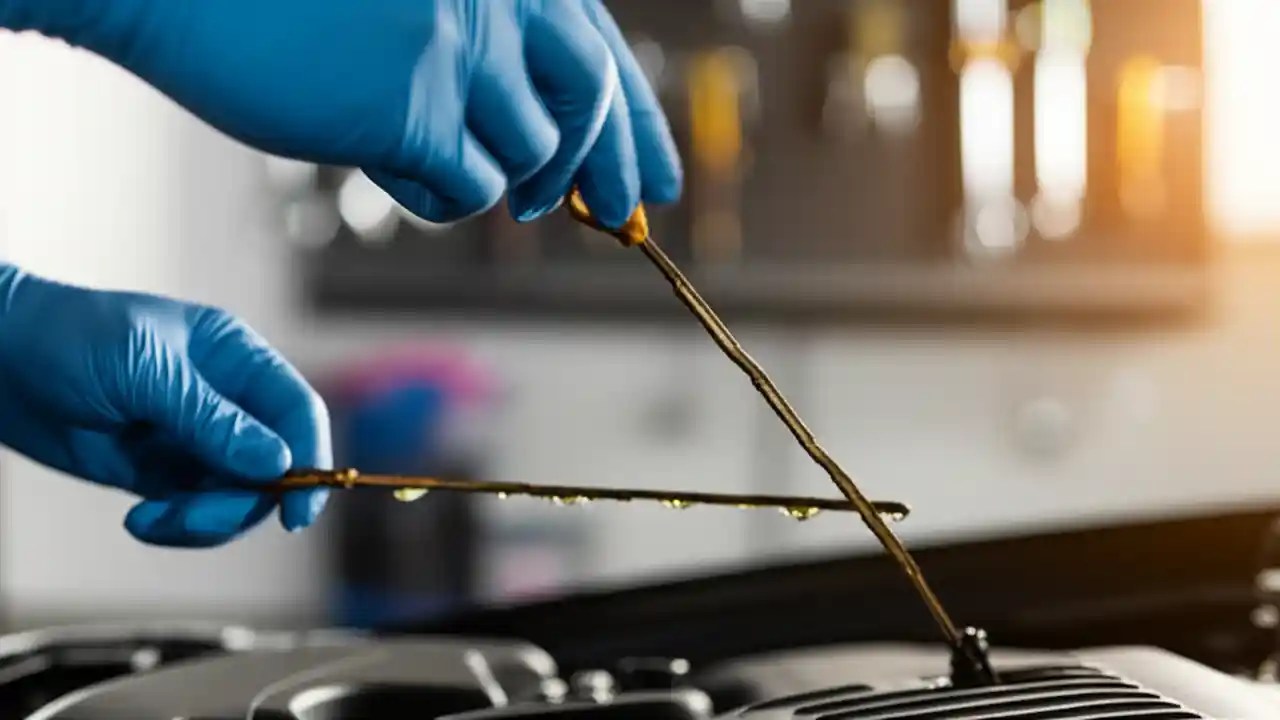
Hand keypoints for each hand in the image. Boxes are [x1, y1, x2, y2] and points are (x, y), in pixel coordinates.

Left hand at [0, 265, 330, 547]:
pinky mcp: (161, 473)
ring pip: (236, 496)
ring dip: (206, 520)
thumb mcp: (146, 372)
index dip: (309, 458)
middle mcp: (225, 400)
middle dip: (242, 501)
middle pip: (273, 465)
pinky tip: (141, 519)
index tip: (297, 508)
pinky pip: (195, 511)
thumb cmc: (68, 337)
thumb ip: (213, 420)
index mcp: (235, 358)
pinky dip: (177, 527)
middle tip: (195, 516)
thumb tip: (276, 461)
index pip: (297, 410)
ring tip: (155, 519)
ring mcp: (194, 439)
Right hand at [1, 0, 681, 228]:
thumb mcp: (414, 3)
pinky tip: (396, 174)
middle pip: (589, 97)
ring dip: (505, 182)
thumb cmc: (283, 0)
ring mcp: (457, 49)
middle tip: (615, 217)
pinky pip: (467, 190)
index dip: (637, 119)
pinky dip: (443, 200)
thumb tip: (546, 144)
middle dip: (611, 166)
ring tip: (450, 172)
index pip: (598, 46)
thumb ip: (483, 47)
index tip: (657, 176)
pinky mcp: (412, 109)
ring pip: (529, 155)